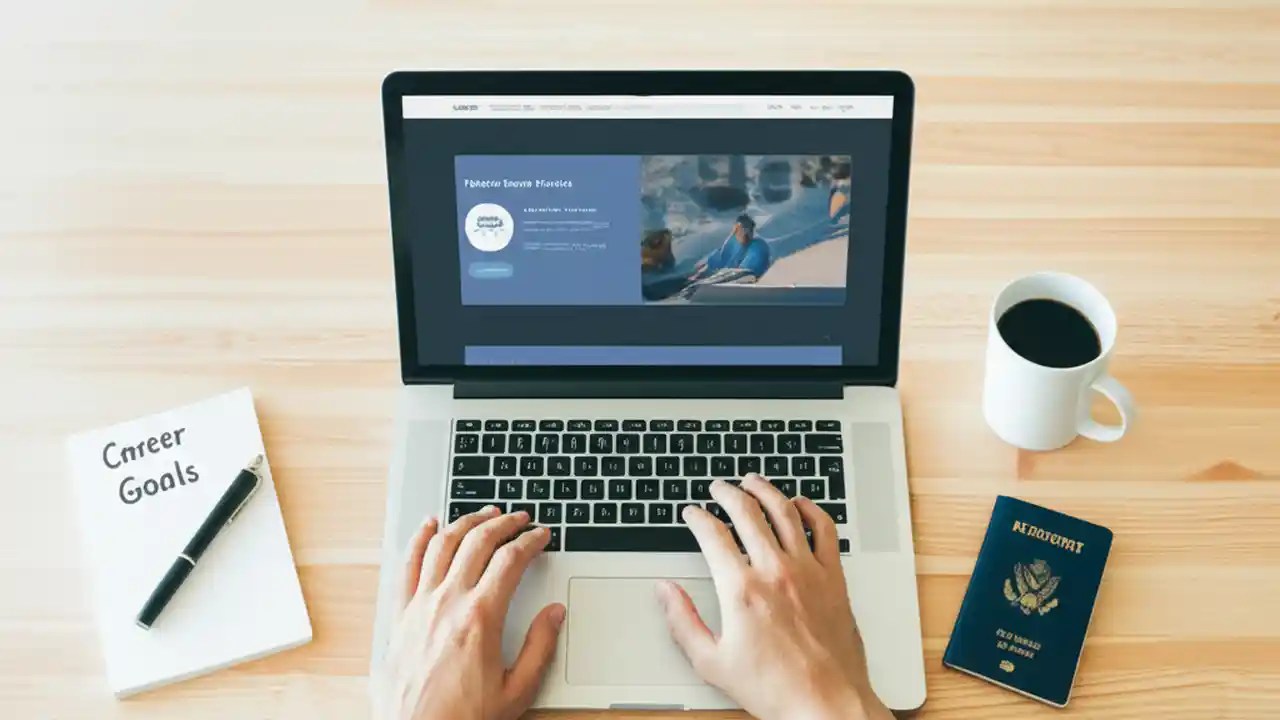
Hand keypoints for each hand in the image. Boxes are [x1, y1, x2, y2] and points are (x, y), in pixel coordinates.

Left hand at [375, 507, 564, 719]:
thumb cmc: (462, 718)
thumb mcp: (517, 690)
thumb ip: (539, 647)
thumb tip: (554, 613)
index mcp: (480, 617)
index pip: (510, 560)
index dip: (531, 541)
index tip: (541, 535)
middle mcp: (448, 602)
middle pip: (478, 542)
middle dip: (503, 522)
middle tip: (519, 518)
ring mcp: (420, 605)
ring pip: (442, 544)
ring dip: (466, 521)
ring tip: (484, 514)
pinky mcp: (400, 614)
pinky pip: (407, 564)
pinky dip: (419, 539)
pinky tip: (429, 525)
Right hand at [657, 475, 890, 719]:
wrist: (825, 703)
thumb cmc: (774, 688)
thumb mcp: (711, 661)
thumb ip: (683, 621)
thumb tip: (665, 591)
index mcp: (741, 589)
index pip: (712, 535)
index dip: (697, 517)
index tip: (692, 513)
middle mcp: (775, 571)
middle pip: (747, 513)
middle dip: (727, 493)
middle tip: (718, 487)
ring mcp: (808, 571)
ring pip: (785, 512)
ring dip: (765, 490)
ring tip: (753, 481)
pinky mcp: (834, 578)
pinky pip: (825, 530)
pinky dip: (812, 510)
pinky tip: (801, 503)